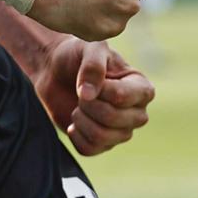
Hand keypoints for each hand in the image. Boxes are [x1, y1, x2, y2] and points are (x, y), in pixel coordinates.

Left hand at [33, 36, 153, 156]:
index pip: (123, 97)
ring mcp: (121, 130)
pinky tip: (73, 122)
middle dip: (89, 105)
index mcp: (141, 87)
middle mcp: (136, 112)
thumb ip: (93, 65)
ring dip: (81, 120)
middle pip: (113, 119)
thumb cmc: (78, 55)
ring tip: (77, 107)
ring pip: (102, 137)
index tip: (89, 77)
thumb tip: (89, 95)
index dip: (100, 89)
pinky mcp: (102, 144)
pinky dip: (75, 135)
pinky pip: (89, 150)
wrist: (56, 71)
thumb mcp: (89, 47)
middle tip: (81, 93)